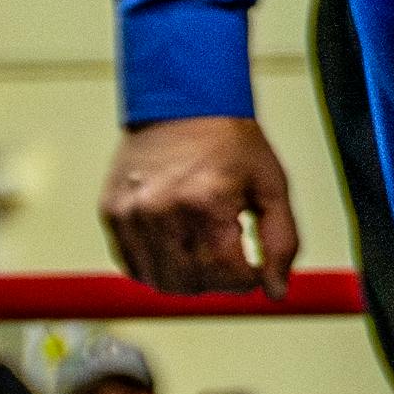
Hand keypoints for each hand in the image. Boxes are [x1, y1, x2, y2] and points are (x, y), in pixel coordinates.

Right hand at [100, 116, 297, 293]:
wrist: (181, 102)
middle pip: (191, 284)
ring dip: (187, 280)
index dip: (245, 281)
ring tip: (204, 254)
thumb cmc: (230, 141)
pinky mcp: (112, 214)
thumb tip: (277, 291)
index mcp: (207, 202)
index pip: (225, 275)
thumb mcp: (271, 184)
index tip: (253, 270)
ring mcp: (132, 215)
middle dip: (218, 282)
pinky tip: (176, 248)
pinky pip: (132, 266)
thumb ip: (281, 240)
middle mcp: (163, 211)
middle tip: (230, 260)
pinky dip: (156, 269)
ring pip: (159, 282)